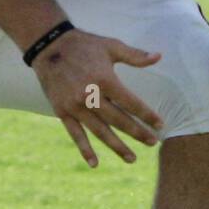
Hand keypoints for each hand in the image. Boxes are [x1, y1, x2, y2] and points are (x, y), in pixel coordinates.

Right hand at [31, 29, 162, 166]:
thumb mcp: (111, 46)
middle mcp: (90, 96)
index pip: (131, 103)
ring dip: (116, 146)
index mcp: (105, 79)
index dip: (147, 115)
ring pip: (100, 131)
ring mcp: (75, 106)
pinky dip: (85, 149)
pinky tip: (94, 163)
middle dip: (137, 133)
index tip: (160, 125)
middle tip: (153, 142)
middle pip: (118, 120)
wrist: (49, 46)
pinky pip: (75, 134)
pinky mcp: (62, 111)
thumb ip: (135, 55)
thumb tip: (159, 56)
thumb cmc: (84, 45)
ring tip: (131, 158)